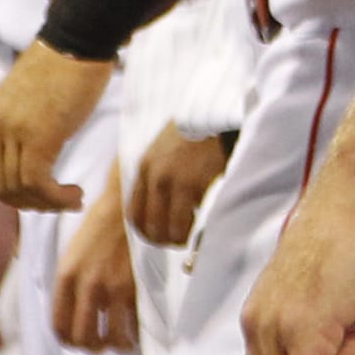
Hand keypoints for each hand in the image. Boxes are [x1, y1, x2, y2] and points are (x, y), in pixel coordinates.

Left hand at [0, 38, 114, 211]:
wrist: (80, 36)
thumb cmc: (69, 59)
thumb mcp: (37, 91)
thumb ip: (30, 115)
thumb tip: (43, 134)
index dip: (11, 189)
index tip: (40, 192)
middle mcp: (0, 126)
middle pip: (1, 186)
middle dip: (30, 202)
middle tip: (58, 201)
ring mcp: (17, 132)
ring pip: (19, 190)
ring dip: (47, 204)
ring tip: (73, 199)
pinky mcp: (40, 137)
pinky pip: (39, 184)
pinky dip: (57, 199)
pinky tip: (76, 195)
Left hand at [53, 158, 140, 354]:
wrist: (125, 203)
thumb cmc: (98, 226)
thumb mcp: (72, 253)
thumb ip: (68, 285)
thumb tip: (72, 315)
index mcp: (66, 276)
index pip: (59, 326)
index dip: (68, 341)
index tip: (77, 341)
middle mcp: (86, 285)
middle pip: (83, 339)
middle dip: (91, 347)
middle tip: (99, 344)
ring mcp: (112, 287)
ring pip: (110, 338)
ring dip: (114, 345)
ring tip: (119, 341)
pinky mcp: (135, 286)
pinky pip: (132, 325)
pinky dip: (133, 333)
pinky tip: (133, 329)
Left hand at [128, 121, 231, 247]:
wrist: (219, 115)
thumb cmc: (195, 134)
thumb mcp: (165, 148)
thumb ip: (156, 173)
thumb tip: (156, 208)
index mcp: (145, 167)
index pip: (135, 214)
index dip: (147, 231)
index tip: (160, 234)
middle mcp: (156, 177)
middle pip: (151, 227)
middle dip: (165, 239)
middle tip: (179, 238)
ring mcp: (176, 182)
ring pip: (172, 231)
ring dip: (182, 238)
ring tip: (193, 233)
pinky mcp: (197, 185)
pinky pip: (193, 224)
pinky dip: (197, 231)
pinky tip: (204, 222)